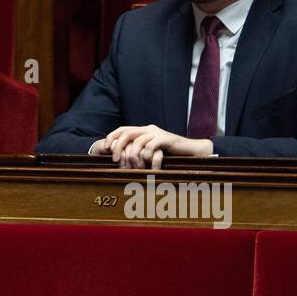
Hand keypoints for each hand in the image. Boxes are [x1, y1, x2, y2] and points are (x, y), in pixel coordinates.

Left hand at [88, 125, 213, 168]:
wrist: (191, 151)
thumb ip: (140, 152)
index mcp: (143, 130)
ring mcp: (156, 133)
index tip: (104, 148)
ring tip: (134, 167)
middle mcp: (148, 129)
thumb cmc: (171, 155)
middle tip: (115, 159)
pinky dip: (146, 157)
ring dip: (133, 156)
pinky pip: (150, 146)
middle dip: (118, 146)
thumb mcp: (152, 152)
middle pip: (126, 133)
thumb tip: (122, 159)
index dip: (112, 137)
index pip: (122, 129)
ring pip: (137, 141)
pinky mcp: (164, 138)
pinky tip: (148, 165)